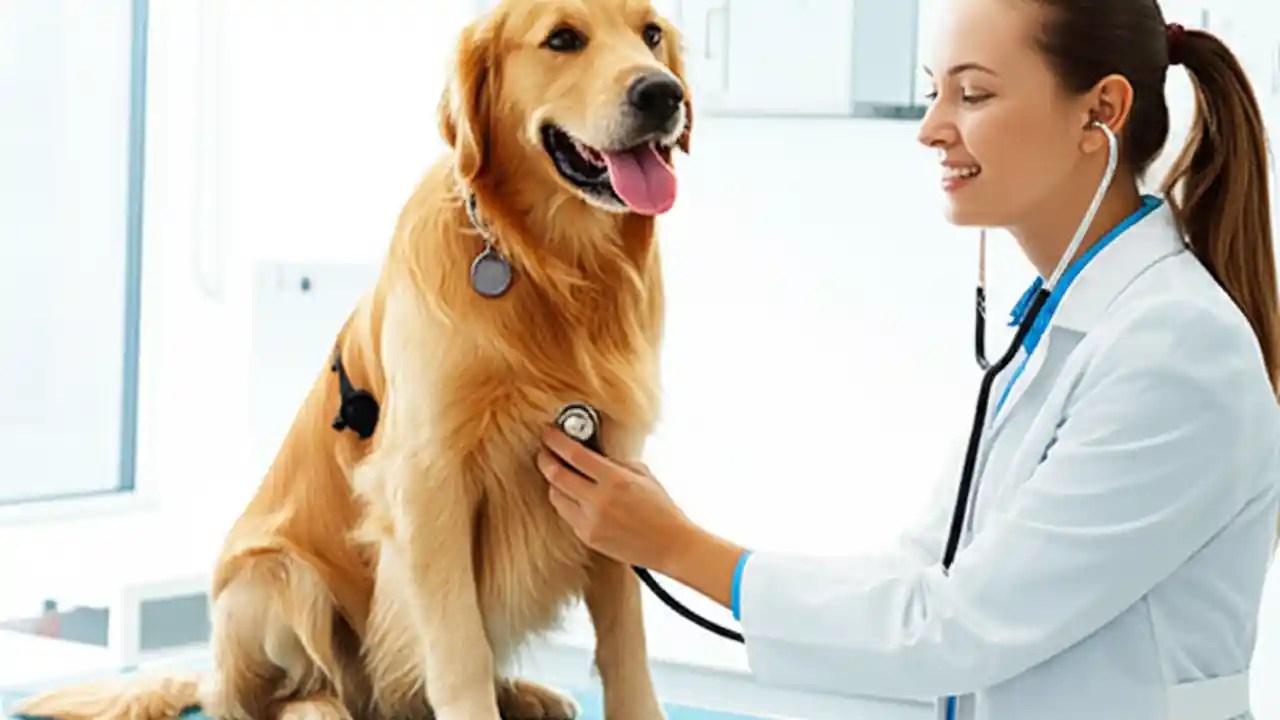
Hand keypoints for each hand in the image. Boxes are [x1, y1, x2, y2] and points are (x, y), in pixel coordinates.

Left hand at [537, 427, 691, 572]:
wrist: (670, 545)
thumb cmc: (661, 509)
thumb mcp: (643, 474)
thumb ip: (615, 463)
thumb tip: (592, 453)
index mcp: (615, 480)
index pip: (574, 455)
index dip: (556, 441)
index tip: (549, 434)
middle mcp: (599, 501)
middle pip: (556, 475)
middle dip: (545, 460)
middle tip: (544, 452)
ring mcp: (591, 522)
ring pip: (556, 496)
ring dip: (554, 482)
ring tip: (558, 473)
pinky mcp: (587, 537)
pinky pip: (566, 514)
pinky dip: (566, 502)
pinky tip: (573, 496)